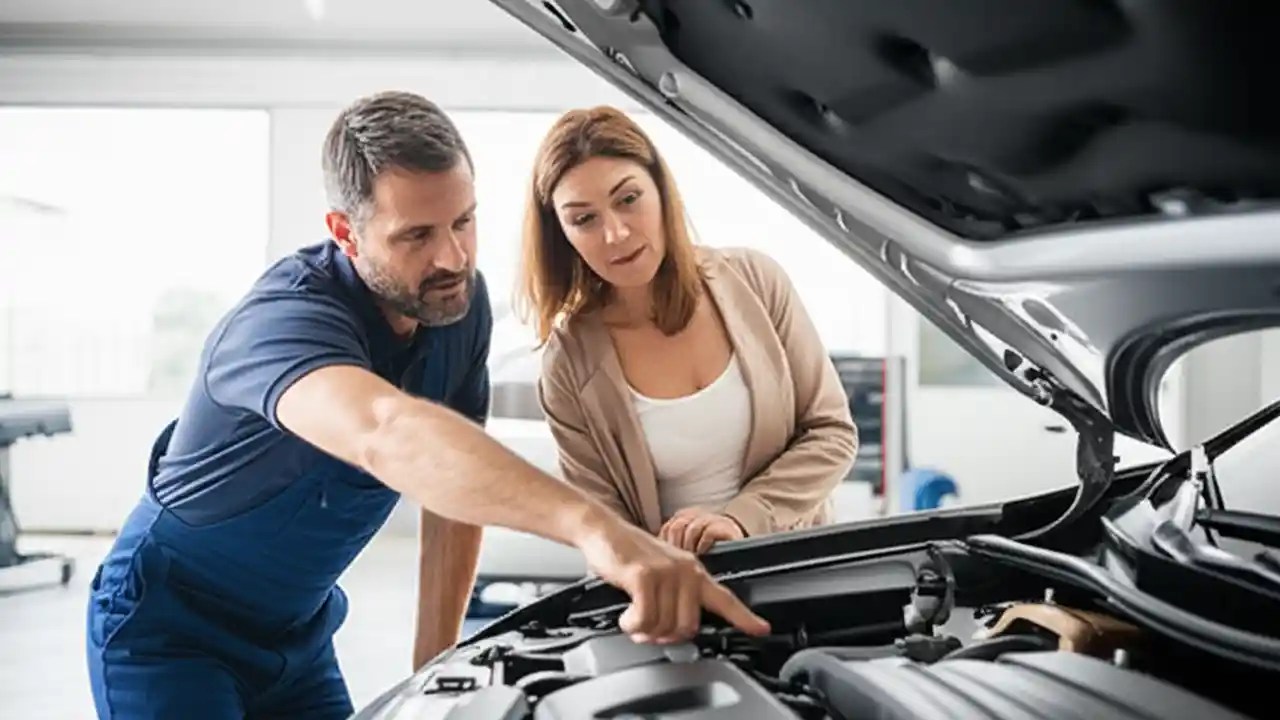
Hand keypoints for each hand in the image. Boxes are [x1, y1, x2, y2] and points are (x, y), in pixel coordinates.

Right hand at [575, 510, 769, 644]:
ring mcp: (667, 572)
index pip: (725, 598)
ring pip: (665, 626)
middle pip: (688, 627)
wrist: (604, 531)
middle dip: (665, 636)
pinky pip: (645, 619)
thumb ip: (676, 597)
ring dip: (644, 631)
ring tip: (634, 619)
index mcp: (694, 571)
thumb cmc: (629, 555)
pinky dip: (632, 625)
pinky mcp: (645, 576)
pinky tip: (626, 616)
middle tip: (648, 631)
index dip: (744, 618)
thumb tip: (676, 630)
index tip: (762, 629)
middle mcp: (686, 571)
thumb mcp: (662, 572)